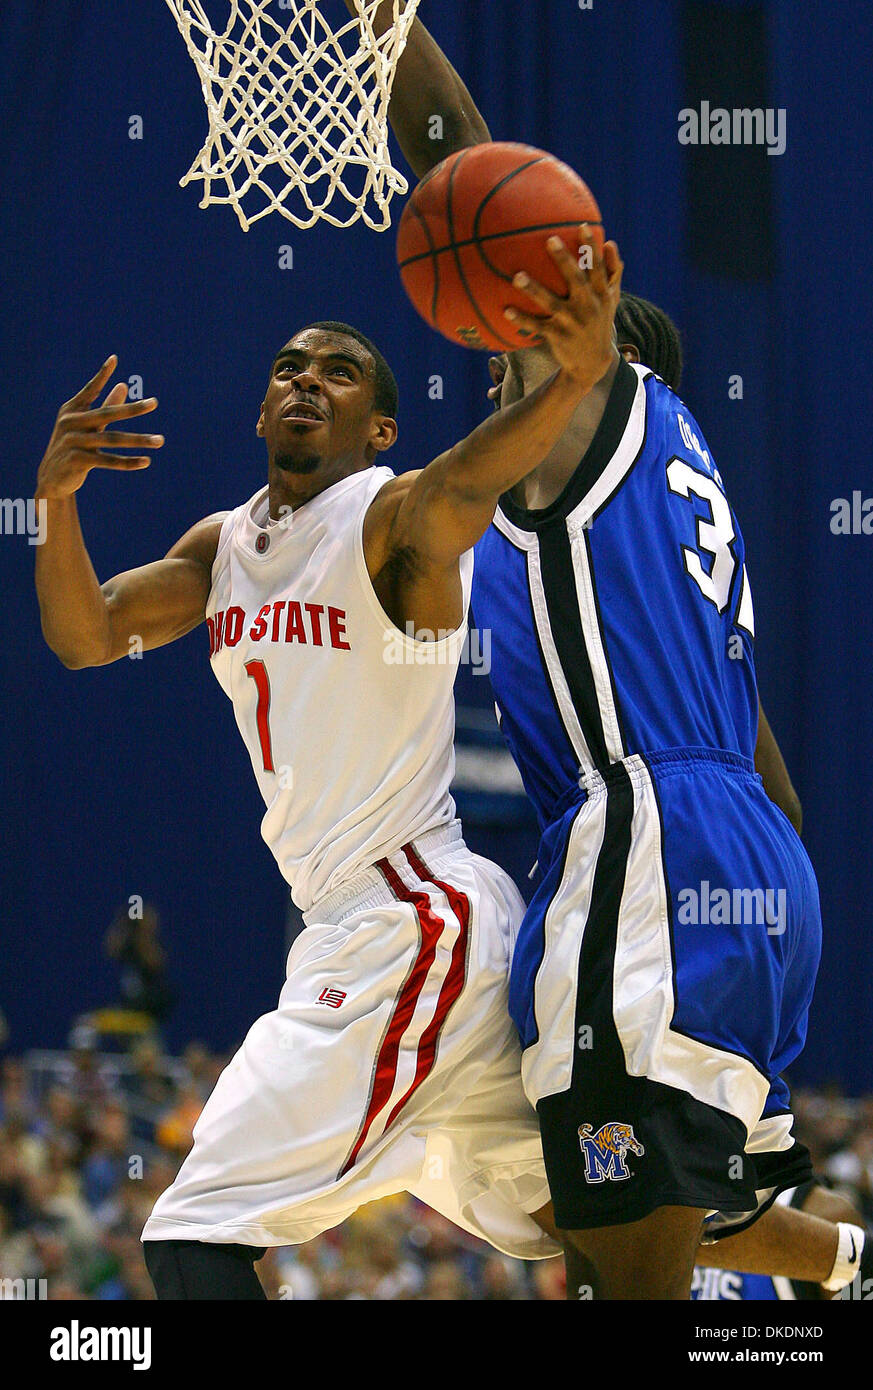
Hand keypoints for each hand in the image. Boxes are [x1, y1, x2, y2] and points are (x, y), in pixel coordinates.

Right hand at [35, 356, 163, 500]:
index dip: (101, 375)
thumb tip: (124, 385)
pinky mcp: (77, 460)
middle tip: (154, 403)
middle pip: (107, 414)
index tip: (114, 359)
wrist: (52, 477)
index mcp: (72, 410)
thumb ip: (105, 406)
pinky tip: (146, 461)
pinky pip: (109, 461)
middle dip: (132, 409)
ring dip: (139, 440)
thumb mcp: (88, 425)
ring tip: (160, 440)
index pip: (90, 389)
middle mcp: (71, 422)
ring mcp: (73, 441)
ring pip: (113, 439)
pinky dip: (129, 462)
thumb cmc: (73, 446)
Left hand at [504, 229, 623, 390]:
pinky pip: (537, 327)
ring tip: (517, 277)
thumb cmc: (599, 322)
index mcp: (601, 294)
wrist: (592, 363)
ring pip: (551, 304)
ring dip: (534, 290)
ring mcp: (572, 322)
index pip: (597, 267)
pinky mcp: (557, 337)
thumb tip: (610, 243)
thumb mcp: (611, 299)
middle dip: (564, 260)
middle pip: (576, 280)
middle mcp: (588, 306)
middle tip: (550, 240)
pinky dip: (522, 320)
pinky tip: (506, 310)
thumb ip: (613, 271)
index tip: (583, 227)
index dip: (591, 248)